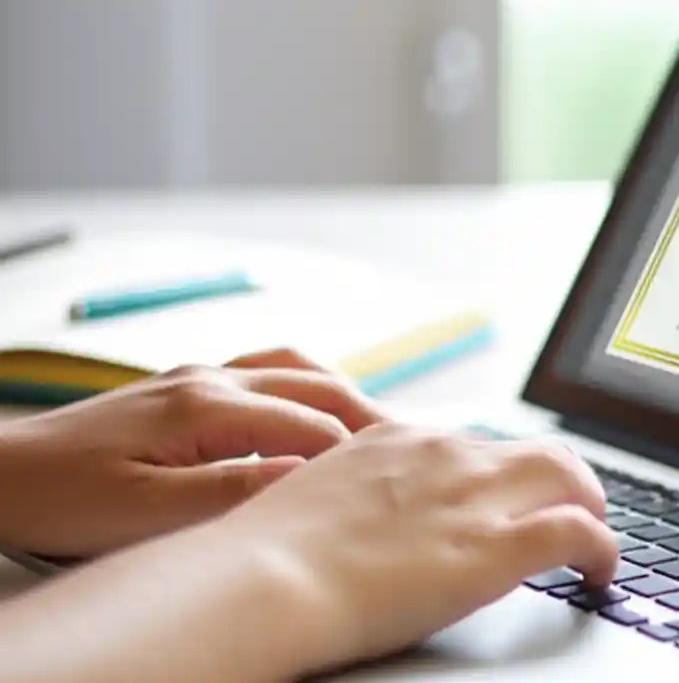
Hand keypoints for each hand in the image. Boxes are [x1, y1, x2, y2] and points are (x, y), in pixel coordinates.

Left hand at [0, 348, 384, 557]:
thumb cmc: (62, 497)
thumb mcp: (148, 511)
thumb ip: (234, 489)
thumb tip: (308, 474)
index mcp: (207, 407)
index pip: (314, 423)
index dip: (363, 453)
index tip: (402, 478)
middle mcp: (210, 380)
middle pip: (318, 384)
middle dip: (371, 415)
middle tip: (414, 449)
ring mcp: (197, 378)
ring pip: (297, 368)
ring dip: (343, 394)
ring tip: (378, 430)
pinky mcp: (184, 388)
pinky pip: (267, 372)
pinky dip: (308, 387)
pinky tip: (314, 413)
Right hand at [207, 422, 617, 674]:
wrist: (258, 582)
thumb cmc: (265, 557)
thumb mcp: (313, 500)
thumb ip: (356, 499)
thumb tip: (369, 523)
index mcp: (400, 439)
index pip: (477, 446)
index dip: (505, 476)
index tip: (510, 498)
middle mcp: (446, 454)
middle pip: (537, 452)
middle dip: (566, 482)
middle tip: (576, 513)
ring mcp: (474, 497)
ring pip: (570, 478)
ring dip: (592, 509)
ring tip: (596, 543)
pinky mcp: (495, 547)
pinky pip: (579, 534)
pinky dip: (603, 551)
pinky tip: (601, 574)